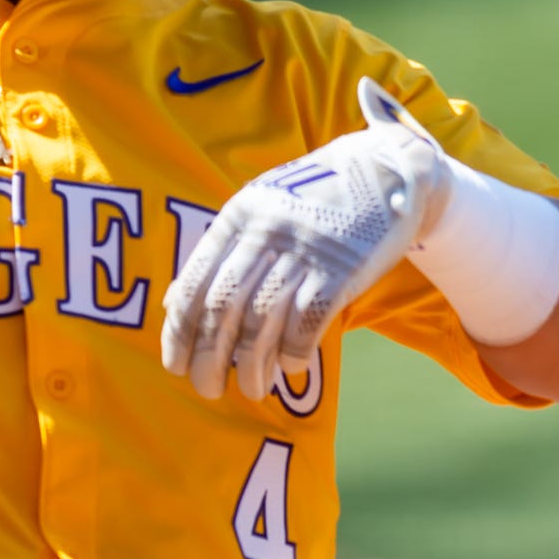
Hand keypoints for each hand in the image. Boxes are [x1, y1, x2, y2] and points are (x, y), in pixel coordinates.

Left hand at [160, 79, 451, 403]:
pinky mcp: (341, 269)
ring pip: (262, 321)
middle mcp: (265, 231)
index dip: (179, 331)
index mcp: (238, 215)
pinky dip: (294, 353)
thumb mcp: (261, 209)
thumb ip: (221, 252)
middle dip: (209, 357)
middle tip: (207, 388)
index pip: (195, 281)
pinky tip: (289, 368)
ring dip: (252, 365)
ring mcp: (304, 250)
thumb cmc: (314, 199)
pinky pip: (306, 323)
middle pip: (223, 307)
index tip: (174, 364)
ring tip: (252, 388)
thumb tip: (172, 304)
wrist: (387, 170)